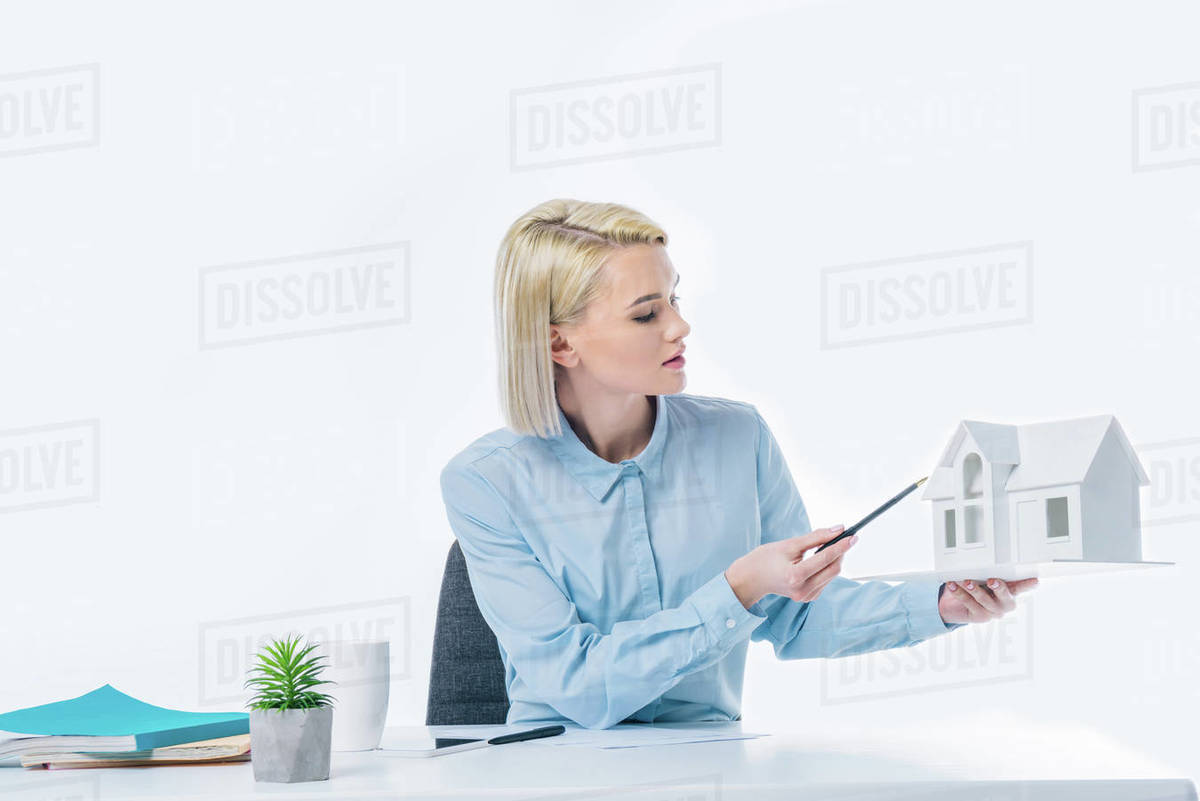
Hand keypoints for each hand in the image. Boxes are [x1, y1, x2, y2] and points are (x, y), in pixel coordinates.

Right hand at [726, 525, 857, 609]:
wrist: (751, 579)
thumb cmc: (765, 559)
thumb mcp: (789, 544)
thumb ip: (815, 537)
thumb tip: (838, 530)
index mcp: (795, 576)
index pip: (825, 558)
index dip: (841, 545)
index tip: (853, 536)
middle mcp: (802, 590)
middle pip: (833, 569)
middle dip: (840, 552)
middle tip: (844, 537)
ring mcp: (805, 597)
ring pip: (831, 575)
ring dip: (834, 560)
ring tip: (829, 546)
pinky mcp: (808, 598)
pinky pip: (825, 581)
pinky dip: (826, 568)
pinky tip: (820, 560)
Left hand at [938, 577, 1037, 624]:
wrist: (955, 605)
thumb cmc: (974, 587)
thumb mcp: (981, 578)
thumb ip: (986, 573)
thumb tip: (981, 563)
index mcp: (1010, 591)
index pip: (1022, 587)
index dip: (1029, 584)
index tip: (1035, 580)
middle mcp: (1005, 604)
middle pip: (1006, 597)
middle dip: (1000, 588)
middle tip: (992, 580)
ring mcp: (993, 612)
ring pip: (985, 600)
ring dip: (974, 589)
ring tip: (966, 581)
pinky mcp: (980, 617)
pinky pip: (969, 603)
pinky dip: (960, 593)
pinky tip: (953, 585)